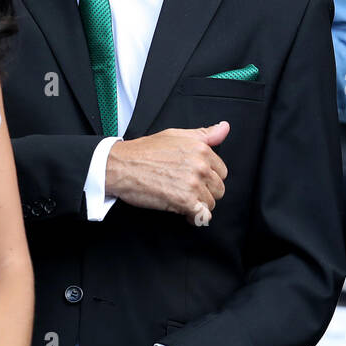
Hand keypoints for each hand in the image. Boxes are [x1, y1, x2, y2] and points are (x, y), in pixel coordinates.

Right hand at [106, 122, 229, 218]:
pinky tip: (184, 213)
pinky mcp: (185, 201)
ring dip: (198, 206)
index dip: (208, 178)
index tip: (195, 180)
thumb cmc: (144, 151)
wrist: (121, 166)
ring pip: (211, 203)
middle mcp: (201, 165)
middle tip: (187, 191)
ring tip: (182, 200)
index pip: (222, 171)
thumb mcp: (175, 135)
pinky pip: (202, 216)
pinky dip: (194, 218)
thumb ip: (204, 134)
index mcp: (201, 149)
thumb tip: (224, 128)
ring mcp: (194, 184)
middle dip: (205, 193)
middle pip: (218, 188)